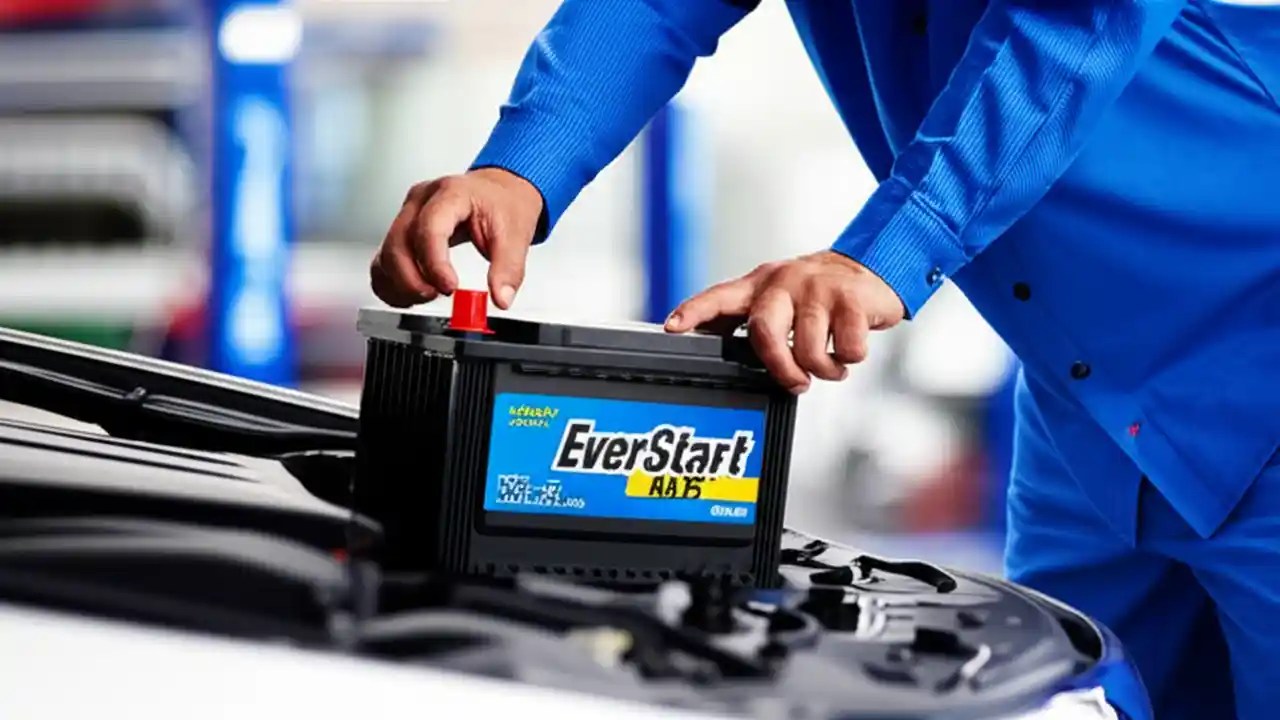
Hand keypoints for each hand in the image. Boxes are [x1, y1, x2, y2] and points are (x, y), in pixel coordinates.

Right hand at [370, 168, 543, 309]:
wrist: (498, 193)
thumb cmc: (502, 204)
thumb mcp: (516, 234)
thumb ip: (508, 269)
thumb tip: (501, 298)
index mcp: (451, 193)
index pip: (429, 228)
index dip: (434, 263)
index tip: (449, 287)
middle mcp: (422, 201)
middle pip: (398, 243)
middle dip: (414, 280)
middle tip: (438, 295)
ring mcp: (407, 215)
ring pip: (386, 255)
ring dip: (401, 284)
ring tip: (428, 295)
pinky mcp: (401, 231)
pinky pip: (382, 262)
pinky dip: (391, 284)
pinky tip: (410, 295)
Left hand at [664, 251, 905, 393]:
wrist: (870, 271)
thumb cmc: (814, 295)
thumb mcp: (775, 299)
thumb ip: (746, 319)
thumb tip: (706, 345)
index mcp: (759, 285)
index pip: (718, 297)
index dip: (694, 312)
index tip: (672, 328)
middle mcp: (784, 282)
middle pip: (765, 331)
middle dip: (780, 367)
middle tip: (796, 383)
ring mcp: (818, 288)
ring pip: (808, 349)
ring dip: (823, 369)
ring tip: (828, 366)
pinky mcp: (851, 298)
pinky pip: (846, 348)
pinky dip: (849, 358)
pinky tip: (847, 349)